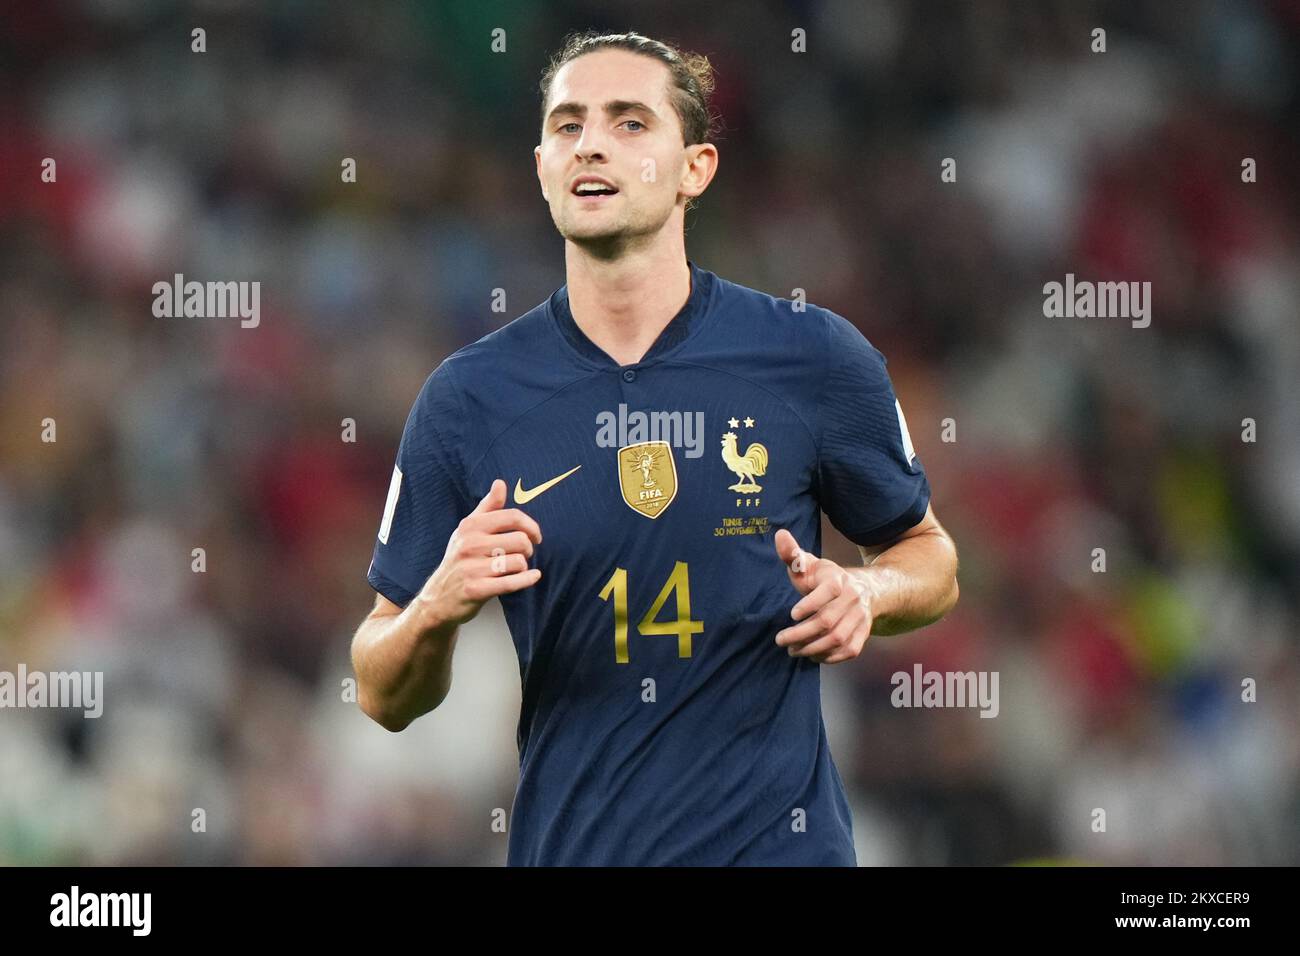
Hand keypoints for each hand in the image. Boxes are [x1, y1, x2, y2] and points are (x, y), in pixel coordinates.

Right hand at [414, 479, 542, 629]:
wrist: (437, 598)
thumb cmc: (459, 560)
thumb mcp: (468, 530)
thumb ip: (488, 507)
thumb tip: (500, 483)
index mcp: (470, 526)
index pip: (512, 517)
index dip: (531, 526)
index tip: (536, 536)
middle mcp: (469, 544)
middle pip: (520, 540)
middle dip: (528, 549)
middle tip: (523, 555)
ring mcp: (471, 567)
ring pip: (517, 562)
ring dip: (524, 567)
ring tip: (517, 569)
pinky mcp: (476, 589)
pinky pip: (511, 582)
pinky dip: (527, 579)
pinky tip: (532, 577)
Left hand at [772, 529, 874, 663]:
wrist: (864, 590)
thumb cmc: (826, 579)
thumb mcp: (810, 564)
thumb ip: (792, 554)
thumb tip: (779, 534)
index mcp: (838, 579)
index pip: (828, 591)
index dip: (810, 604)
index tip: (792, 614)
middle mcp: (853, 598)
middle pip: (827, 621)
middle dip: (801, 633)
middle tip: (781, 640)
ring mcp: (860, 618)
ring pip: (837, 639)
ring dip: (812, 648)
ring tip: (792, 650)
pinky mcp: (864, 634)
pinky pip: (848, 650)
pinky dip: (829, 657)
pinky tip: (812, 655)